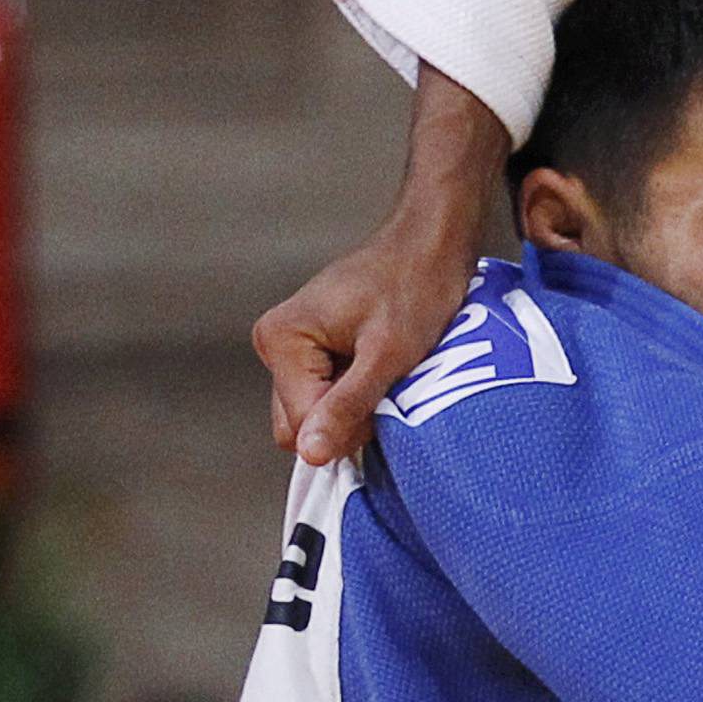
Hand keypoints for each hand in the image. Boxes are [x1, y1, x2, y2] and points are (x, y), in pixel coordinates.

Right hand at [253, 66, 508, 463]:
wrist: (429, 247)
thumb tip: (310, 454)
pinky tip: (378, 372)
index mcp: (280, 339)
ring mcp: (289, 349)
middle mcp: (273, 343)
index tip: (383, 397)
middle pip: (300, 426)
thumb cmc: (415, 291)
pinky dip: (355, 399)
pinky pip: (325, 400)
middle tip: (385, 385)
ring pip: (315, 417)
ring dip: (353, 412)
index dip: (346, 428)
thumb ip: (346, 406)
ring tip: (383, 374)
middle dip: (345, 422)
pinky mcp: (308, 354)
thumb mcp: (386, 357)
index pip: (301, 426)